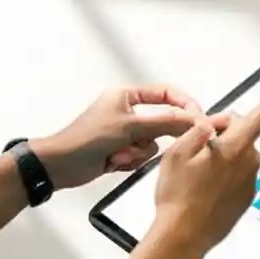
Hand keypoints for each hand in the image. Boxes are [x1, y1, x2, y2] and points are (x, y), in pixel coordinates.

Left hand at [32, 85, 220, 190]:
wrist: (60, 165)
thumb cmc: (86, 138)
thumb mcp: (130, 127)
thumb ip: (165, 123)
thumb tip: (195, 120)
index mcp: (127, 94)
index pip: (167, 93)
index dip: (185, 105)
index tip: (199, 119)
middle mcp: (128, 110)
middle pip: (162, 121)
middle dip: (151, 137)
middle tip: (147, 143)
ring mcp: (125, 131)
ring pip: (152, 142)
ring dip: (137, 152)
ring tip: (116, 154)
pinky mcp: (121, 150)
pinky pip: (141, 155)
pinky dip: (129, 161)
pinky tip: (112, 162)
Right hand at [150, 76, 259, 253]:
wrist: (182, 238)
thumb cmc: (178, 198)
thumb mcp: (176, 152)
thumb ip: (198, 130)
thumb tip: (211, 125)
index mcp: (235, 146)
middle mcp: (249, 162)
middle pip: (240, 133)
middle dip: (221, 134)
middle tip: (193, 149)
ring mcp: (249, 182)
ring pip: (236, 155)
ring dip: (219, 158)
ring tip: (193, 175)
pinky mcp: (246, 198)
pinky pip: (235, 176)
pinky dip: (220, 177)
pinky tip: (201, 190)